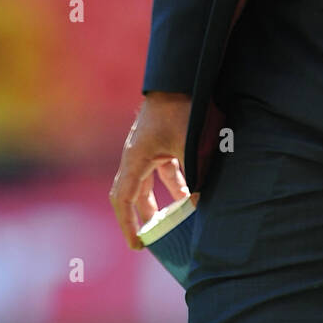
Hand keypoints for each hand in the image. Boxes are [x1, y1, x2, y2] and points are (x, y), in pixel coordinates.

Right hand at [109, 92, 196, 248]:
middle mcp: (135, 156)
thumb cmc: (182, 109)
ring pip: (145, 183)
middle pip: (130, 194)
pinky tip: (189, 193)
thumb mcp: (190, 144)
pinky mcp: (158, 141)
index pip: (123, 200)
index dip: (128, 224)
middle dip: (138, 218)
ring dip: (156, 202)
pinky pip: (160, 170)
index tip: (137, 245)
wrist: (180, 77)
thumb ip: (194, 174)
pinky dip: (171, 183)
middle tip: (147, 241)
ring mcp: (146, 148)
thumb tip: (199, 203)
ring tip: (170, 221)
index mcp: (136, 159)